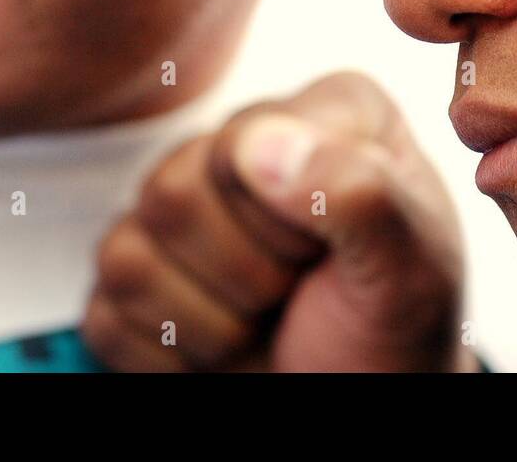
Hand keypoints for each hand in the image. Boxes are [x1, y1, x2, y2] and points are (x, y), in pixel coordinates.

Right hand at [83, 72, 475, 370]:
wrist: (367, 401)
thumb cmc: (397, 329)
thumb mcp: (414, 266)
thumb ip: (363, 194)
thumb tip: (264, 146)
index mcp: (324, 114)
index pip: (239, 143)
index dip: (281, 223)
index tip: (330, 254)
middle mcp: (247, 146)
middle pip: (169, 194)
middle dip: (245, 276)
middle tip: (298, 292)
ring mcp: (185, 212)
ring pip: (124, 254)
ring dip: (209, 322)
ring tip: (266, 319)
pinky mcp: (143, 277)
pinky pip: (102, 313)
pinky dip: (170, 358)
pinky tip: (228, 345)